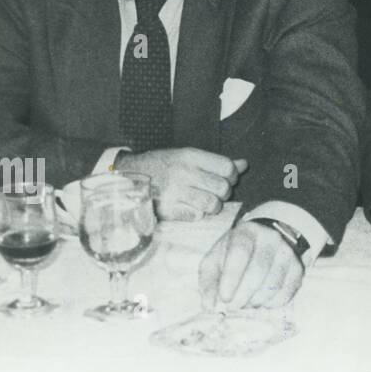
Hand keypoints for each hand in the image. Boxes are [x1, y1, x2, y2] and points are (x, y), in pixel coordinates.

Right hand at [114, 148, 247, 220]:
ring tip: (203, 202)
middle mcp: (184, 172)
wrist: (126, 178)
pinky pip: (197, 216)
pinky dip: (196, 214)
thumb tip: (244, 164)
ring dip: (212, 206)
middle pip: (223, 188)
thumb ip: (216, 162)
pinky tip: (188, 207)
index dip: (232, 175)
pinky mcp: (168, 209)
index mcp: (190, 156)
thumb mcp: (187, 157)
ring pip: (213, 205)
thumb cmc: (161, 166)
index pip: (228, 167)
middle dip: (223, 193)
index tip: (226, 178)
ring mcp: (176, 192)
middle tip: (213, 192)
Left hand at [198, 221, 302, 309]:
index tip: (224, 298)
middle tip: (233, 306)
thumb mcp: (215, 260)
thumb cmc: (234, 253)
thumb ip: (208, 281)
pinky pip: (287, 291)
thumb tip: (210, 305)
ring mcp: (287, 252)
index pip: (240, 252)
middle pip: (259, 269)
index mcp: (246, 232)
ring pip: (274, 283)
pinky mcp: (298, 267)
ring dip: (257, 300)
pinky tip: (261, 301)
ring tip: (246, 302)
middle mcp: (270, 238)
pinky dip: (272, 302)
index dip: (232, 278)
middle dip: (243, 294)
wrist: (265, 240)